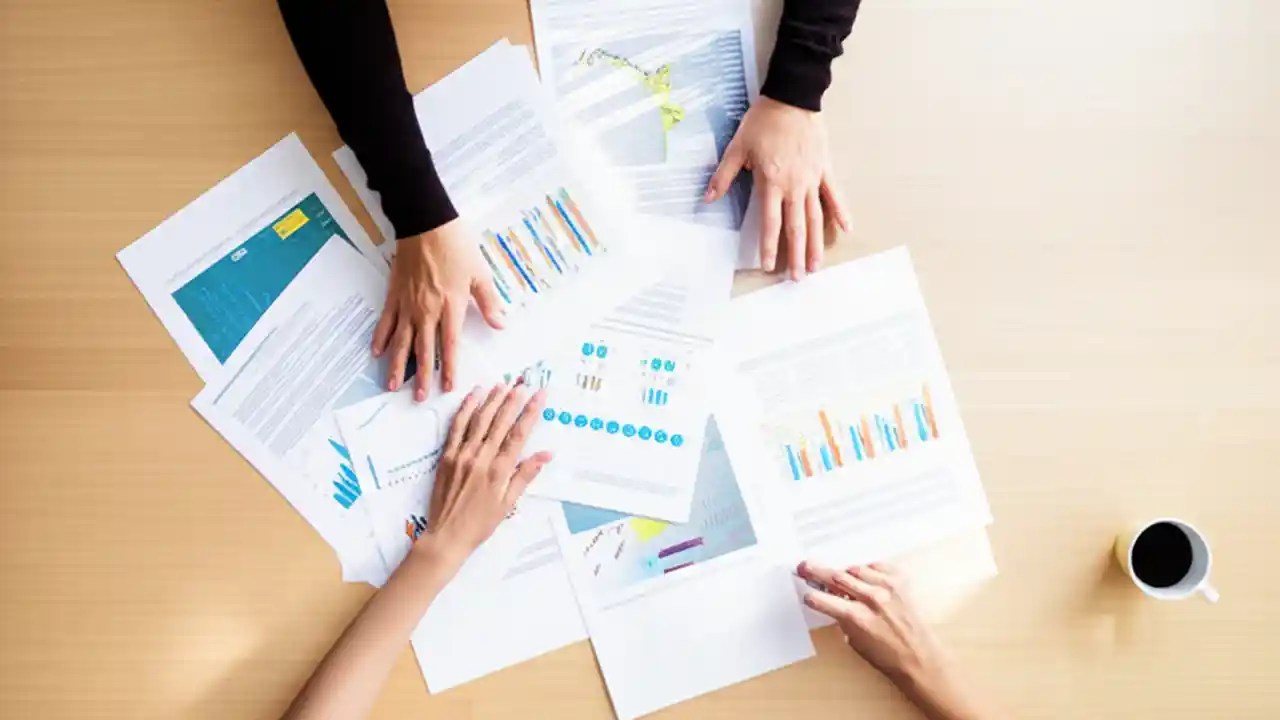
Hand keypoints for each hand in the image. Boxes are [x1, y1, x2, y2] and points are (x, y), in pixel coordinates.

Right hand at [373, 219, 504, 401]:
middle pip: (423, 349)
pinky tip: (377, 353)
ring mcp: (407, 304)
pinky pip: (385, 321)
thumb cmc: (456, 245)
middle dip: (421, 376)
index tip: (447, 387)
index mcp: (450, 306)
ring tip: (393, 385)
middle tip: (418, 398)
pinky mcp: (393, 294)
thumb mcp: (479, 272)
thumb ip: (488, 302)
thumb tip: (501, 324)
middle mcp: (426, 310)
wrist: (425, 222)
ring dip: (397, 365)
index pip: (449, 344)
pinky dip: (380, 338)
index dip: (448, 367)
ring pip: (400, 341)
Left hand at [421, 383, 552, 560]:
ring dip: (491, 400)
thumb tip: (546, 454)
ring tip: (501, 384)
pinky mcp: (447, 456)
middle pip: (500, 421)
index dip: (531, 412)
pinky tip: (473, 396)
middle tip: (523, 382)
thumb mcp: (509, 503)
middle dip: (513, 399)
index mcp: (499, 470)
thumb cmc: (480, 523)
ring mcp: (462, 455)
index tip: (540, 395)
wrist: (446, 535)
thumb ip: (525, 475)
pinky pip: (457, 427)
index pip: (519, 433)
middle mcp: (481, 458)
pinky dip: (465, 409)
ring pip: (479, 420)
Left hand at [705, 97, 849, 279]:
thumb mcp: (737, 147)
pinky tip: (846, 229)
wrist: (792, 98)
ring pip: (816, 217)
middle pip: (796, 227)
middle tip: (798, 278)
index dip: (769, 246)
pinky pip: (834, 195)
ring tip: (817, 265)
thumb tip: (708, 198)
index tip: (769, 266)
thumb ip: (724, 176)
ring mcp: (812, 179)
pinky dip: (841, 211)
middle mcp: (794, 186)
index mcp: (771, 182)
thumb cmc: (763, 121)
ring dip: (817, 243)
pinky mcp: (825, 169)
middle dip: (796, 255)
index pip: (770, 223)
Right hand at [798, 562, 1001, 719]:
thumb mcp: (855, 642)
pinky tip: (865, 577)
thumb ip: (842, 619)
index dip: (811, 595)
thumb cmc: (889, 656)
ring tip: (839, 578)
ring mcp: (887, 587)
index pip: (824, 600)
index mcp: (857, 618)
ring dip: (844, 573)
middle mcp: (872, 599)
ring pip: (855, 569)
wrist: (920, 657)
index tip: (805, 591)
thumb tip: (831, 602)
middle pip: (836, 577)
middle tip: (805, 566)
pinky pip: (876, 566)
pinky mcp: (900, 581)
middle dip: (817, 571)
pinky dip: (868, 570)